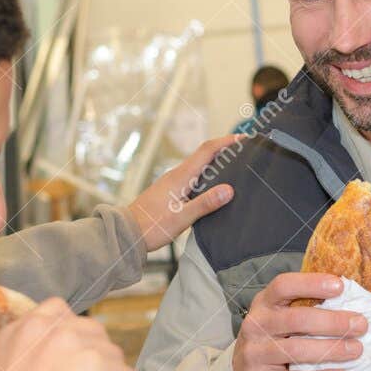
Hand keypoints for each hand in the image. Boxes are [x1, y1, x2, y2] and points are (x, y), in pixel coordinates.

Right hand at [0, 297, 136, 370]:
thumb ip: (25, 355)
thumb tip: (52, 364)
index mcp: (21, 329)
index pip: (58, 312)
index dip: (73, 336)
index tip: (74, 359)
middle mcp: (47, 327)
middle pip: (91, 329)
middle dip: (95, 353)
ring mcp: (73, 341)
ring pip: (111, 351)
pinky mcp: (97, 362)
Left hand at [127, 135, 240, 250]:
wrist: (126, 232)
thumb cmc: (151, 226)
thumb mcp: (181, 217)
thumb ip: (205, 203)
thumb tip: (229, 190)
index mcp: (180, 177)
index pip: (206, 151)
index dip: (225, 142)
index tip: (243, 138)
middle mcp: (176, 175)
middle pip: (204, 155)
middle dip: (224, 150)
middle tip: (244, 151)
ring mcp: (172, 182)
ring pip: (198, 167)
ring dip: (216, 163)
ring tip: (235, 167)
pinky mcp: (170, 191)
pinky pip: (193, 177)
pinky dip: (207, 176)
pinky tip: (214, 187)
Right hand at [233, 272, 369, 370]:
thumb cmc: (273, 340)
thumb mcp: (280, 318)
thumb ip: (305, 308)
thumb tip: (351, 305)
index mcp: (264, 304)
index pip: (283, 285)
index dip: (311, 283)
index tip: (339, 286)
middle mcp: (255, 325)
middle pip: (296, 319)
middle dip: (333, 322)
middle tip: (361, 325)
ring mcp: (254, 354)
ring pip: (297, 351)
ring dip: (332, 350)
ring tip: (356, 350)